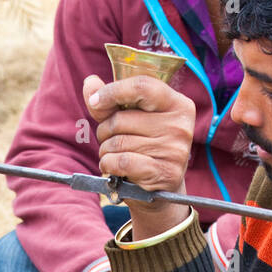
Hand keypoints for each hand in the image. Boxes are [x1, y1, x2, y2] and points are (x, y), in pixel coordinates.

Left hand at [83, 74, 194, 193]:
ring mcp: (175, 150)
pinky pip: (123, 161)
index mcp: (178, 104)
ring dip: (105, 150)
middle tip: (109, 139)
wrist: (161, 189)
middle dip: (105, 130)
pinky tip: (111, 167)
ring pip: (119, 142)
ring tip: (113, 154)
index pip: (142, 86)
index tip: (96, 101)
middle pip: (123, 119)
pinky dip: (108, 164)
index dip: (113, 91)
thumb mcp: (131, 119)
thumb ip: (111, 101)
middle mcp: (180, 126)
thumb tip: (90, 83)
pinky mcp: (166, 173)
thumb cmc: (145, 146)